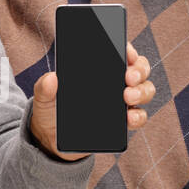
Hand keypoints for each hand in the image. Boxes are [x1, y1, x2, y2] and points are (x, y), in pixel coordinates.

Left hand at [31, 43, 153, 159]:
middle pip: (139, 69)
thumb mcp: (44, 97)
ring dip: (142, 92)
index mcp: (98, 69)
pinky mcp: (123, 122)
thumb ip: (44, 87)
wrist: (52, 139)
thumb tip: (51, 78)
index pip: (119, 52)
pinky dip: (139, 117)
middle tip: (128, 77)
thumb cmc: (51, 110)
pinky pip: (140, 117)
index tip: (127, 53)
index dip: (128, 49)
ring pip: (145, 90)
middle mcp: (115, 82)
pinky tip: (129, 118)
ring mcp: (121, 102)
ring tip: (128, 97)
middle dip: (139, 70)